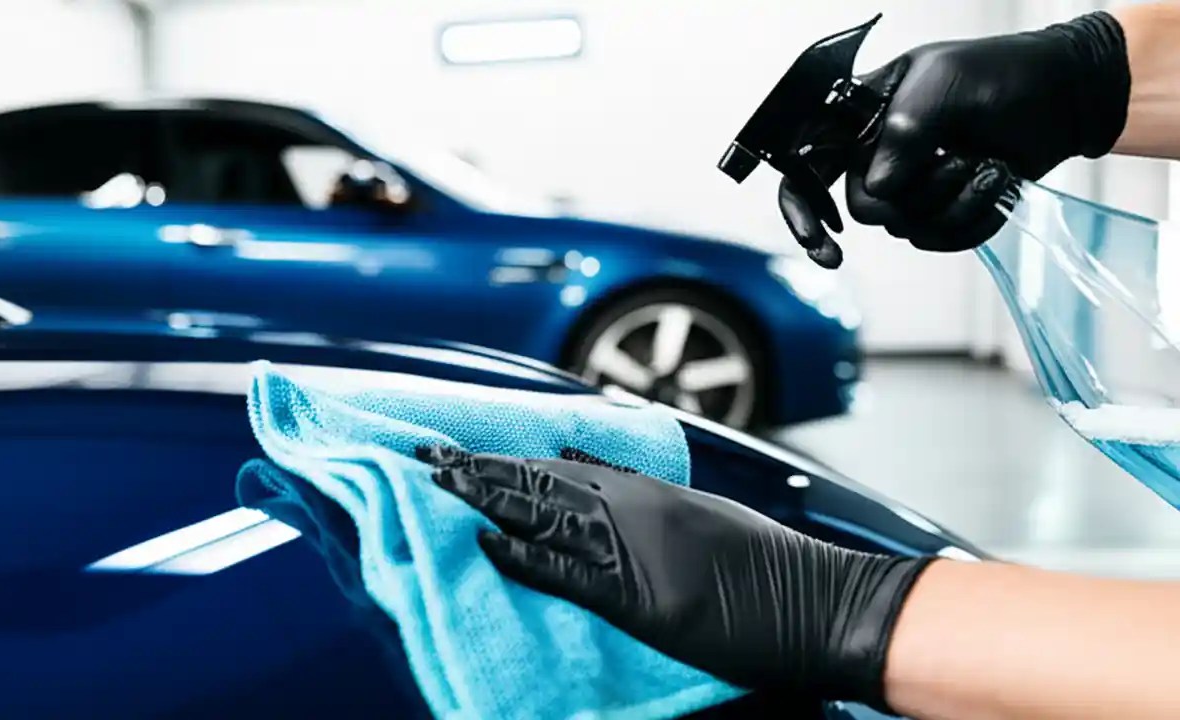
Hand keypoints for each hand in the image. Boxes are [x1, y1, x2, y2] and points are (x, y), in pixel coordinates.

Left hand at [417, 446, 933, 708]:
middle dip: (482, 469)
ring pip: (545, 513)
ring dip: (487, 498)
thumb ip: (651, 504)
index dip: (510, 460)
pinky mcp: (641, 595)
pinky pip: (570, 572)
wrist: (821, 599)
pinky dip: (526, 557)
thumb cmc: (771, 566)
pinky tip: (489, 543)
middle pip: (542, 481)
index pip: (564, 468)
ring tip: (439, 484)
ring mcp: (636, 548)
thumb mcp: (706, 519)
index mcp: (652, 493)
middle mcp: (636, 509)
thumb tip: (601, 480)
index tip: (470, 452)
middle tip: (430, 455)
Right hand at [783, 11, 1130, 264]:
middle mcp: (877, 156)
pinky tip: (995, 184)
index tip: (825, 244)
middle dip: (918, 195)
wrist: (1062, 96)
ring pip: (907, 228)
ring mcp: (911, 186)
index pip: (807, 168)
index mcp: (860, 119)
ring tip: (985, 164)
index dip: (803, 210)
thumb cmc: (1000, 74)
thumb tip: (880, 187)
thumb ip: (902, 132)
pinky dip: (975, 220)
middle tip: (956, 161)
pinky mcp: (944, 210)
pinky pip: (941, 240)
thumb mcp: (943, 83)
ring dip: (955, 203)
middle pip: (866, 210)